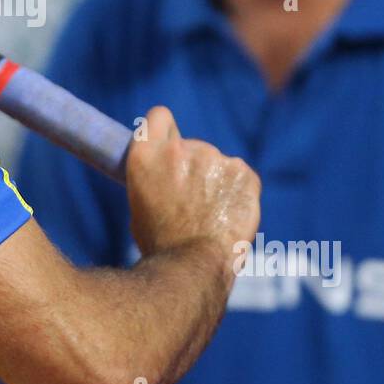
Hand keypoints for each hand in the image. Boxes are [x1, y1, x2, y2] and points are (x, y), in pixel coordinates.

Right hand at [126, 105, 260, 269]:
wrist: (193, 267)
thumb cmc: (161, 242)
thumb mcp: (139, 200)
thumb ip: (155, 172)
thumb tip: (167, 166)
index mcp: (147, 153)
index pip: (159, 116)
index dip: (164, 131)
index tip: (168, 146)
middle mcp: (181, 149)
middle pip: (191, 145)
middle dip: (193, 166)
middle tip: (190, 201)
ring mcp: (216, 159)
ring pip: (217, 164)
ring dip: (215, 182)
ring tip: (209, 216)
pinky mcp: (245, 173)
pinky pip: (241, 177)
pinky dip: (237, 193)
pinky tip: (228, 216)